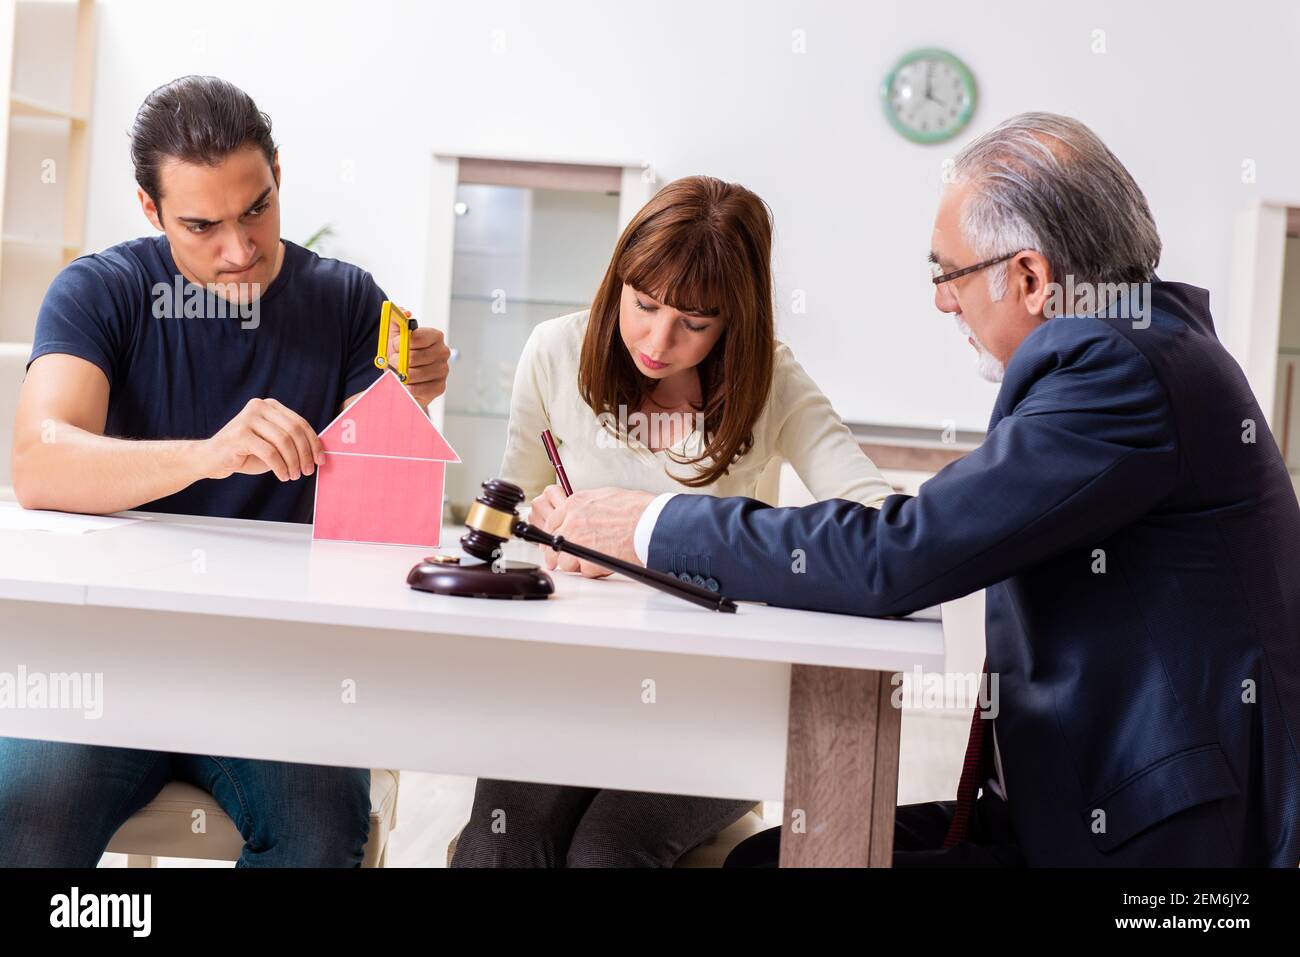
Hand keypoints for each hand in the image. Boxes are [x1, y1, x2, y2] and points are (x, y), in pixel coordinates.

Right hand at [200, 397, 323, 481]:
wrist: (210, 459)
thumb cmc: (246, 453)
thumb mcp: (272, 444)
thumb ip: (291, 442)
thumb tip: (320, 451)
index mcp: (270, 406)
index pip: (300, 423)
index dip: (314, 442)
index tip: (321, 460)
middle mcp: (259, 407)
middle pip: (294, 430)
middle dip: (305, 453)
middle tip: (308, 471)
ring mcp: (248, 418)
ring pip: (283, 441)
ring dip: (293, 462)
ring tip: (294, 476)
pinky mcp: (240, 434)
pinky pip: (269, 452)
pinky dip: (280, 466)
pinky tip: (283, 475)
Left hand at [387, 307, 450, 406]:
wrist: (401, 375)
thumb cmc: (399, 353)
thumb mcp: (394, 333)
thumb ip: (396, 318)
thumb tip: (405, 313)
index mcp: (435, 335)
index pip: (415, 338)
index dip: (399, 343)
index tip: (394, 346)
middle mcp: (443, 352)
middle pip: (412, 358)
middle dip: (397, 361)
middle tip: (392, 362)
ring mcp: (443, 370)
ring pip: (413, 374)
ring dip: (400, 375)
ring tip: (398, 373)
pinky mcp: (439, 387)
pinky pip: (416, 389)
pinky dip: (406, 388)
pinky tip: (406, 384)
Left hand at [540, 487, 654, 577]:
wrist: (651, 524)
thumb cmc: (637, 510)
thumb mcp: (606, 496)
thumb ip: (587, 507)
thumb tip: (583, 515)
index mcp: (575, 504)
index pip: (552, 522)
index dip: (556, 535)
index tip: (558, 542)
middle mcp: (572, 522)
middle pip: (554, 544)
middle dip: (562, 553)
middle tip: (573, 557)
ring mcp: (577, 541)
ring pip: (565, 562)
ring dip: (578, 564)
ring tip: (597, 558)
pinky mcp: (587, 560)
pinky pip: (584, 571)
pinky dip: (595, 570)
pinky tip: (607, 560)